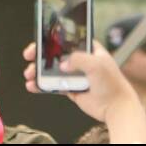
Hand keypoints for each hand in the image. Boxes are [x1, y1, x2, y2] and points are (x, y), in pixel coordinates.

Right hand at [23, 41, 138, 120]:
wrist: (116, 107)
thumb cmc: (111, 82)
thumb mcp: (96, 64)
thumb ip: (78, 59)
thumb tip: (62, 65)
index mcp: (88, 49)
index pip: (68, 39)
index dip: (53, 38)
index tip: (40, 39)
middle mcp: (81, 60)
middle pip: (56, 53)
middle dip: (41, 54)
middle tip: (30, 55)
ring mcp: (75, 75)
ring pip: (52, 70)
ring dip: (39, 71)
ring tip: (29, 74)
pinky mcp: (71, 89)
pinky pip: (54, 85)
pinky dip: (42, 85)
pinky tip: (33, 86)